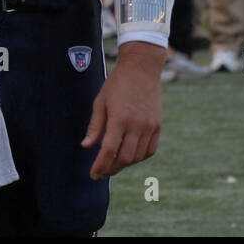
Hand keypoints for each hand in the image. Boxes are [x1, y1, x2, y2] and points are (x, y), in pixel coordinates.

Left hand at [82, 42, 162, 179]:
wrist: (141, 69)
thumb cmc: (117, 84)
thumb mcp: (100, 102)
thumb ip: (95, 127)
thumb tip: (86, 146)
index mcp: (119, 119)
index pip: (108, 151)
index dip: (100, 166)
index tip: (93, 174)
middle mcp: (136, 125)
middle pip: (125, 159)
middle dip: (111, 169)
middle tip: (102, 171)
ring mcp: (149, 126)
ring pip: (138, 157)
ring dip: (125, 164)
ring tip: (114, 163)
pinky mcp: (157, 126)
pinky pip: (150, 150)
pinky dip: (139, 157)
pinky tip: (130, 155)